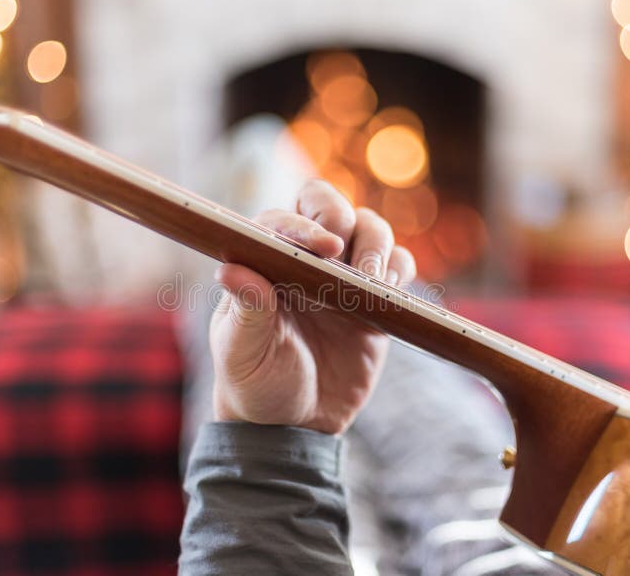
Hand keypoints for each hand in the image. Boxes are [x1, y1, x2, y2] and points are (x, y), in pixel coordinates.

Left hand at [210, 180, 416, 433]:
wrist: (292, 423)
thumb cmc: (254, 382)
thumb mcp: (242, 351)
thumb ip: (245, 310)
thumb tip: (229, 270)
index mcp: (265, 262)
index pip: (285, 220)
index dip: (306, 225)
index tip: (327, 248)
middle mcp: (304, 260)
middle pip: (330, 206)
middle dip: (346, 219)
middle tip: (354, 261)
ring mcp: (342, 276)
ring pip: (369, 228)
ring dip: (378, 245)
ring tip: (373, 283)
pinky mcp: (372, 299)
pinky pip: (397, 265)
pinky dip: (400, 268)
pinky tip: (390, 291)